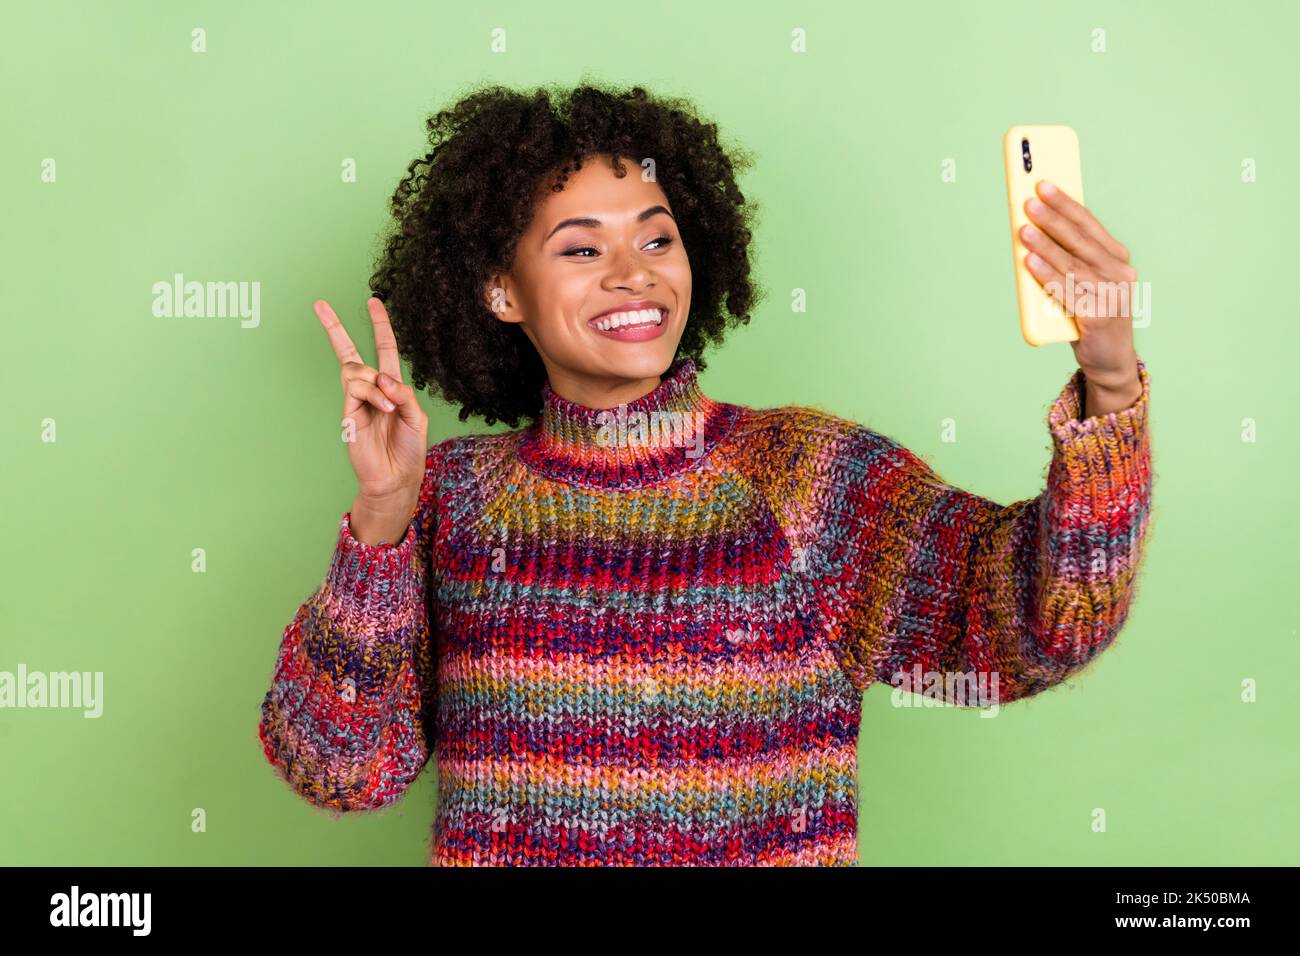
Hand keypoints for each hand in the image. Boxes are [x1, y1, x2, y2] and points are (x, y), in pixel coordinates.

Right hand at [315, 297, 427, 535]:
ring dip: (377, 384)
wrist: (396, 477)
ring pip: (357, 370)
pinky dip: (373, 394)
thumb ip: (404, 392)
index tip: (373, 302)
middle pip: (351, 351)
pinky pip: (356, 388)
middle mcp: (372, 389)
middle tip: (320, 305)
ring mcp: (357, 400)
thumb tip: (382, 376)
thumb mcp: (416, 416)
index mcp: (392, 386)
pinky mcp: (348, 412)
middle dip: (335, 328)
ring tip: (390, 407)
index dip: (380, 326)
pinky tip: (384, 408)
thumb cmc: (409, 449)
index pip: (384, 349)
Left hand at [1020, 180, 1140, 401]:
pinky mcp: (1098, 318)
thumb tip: (1030, 232)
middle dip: (1053, 218)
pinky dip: (1047, 275)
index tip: (1044, 184)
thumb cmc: (1090, 315)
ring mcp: (1111, 296)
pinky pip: (1067, 292)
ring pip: (1072, 264)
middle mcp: (1119, 274)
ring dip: (1045, 245)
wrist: (1109, 360)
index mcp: (1117, 260)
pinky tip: (1029, 262)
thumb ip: (1067, 261)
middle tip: (1029, 200)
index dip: (1066, 203)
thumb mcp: (1082, 283)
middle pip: (1081, 240)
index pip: (1089, 225)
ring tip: (1024, 229)